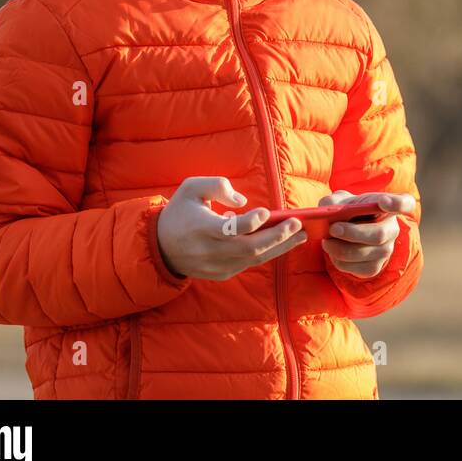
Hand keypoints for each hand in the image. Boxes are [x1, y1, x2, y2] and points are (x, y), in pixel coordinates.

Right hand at [156, 176, 307, 280]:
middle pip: (248, 248)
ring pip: (253, 259)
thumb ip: (217, 186)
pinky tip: (283, 242)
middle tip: (298, 224)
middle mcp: (209, 251)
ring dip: (280, 247)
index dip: (249, 223)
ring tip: (301, 235)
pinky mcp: (221, 274)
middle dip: (276, 236)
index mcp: (200, 228)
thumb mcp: (191, 188)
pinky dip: (267, 253)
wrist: (160, 247)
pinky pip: (249, 264)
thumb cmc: (181, 211)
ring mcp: (215, 266)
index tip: (266, 212)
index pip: (228, 230)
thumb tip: (243, 202)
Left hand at [318, 190, 415, 278]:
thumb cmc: (345, 211)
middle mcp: (392, 228)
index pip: (405, 203)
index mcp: (389, 205)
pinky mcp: (375, 266)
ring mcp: (386, 249)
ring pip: (365, 253)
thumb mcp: (339, 201)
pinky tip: (333, 252)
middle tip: (333, 228)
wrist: (344, 231)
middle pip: (380, 234)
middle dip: (354, 233)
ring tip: (326, 241)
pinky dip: (340, 261)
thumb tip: (329, 209)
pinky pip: (358, 268)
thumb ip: (334, 202)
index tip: (384, 201)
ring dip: (341, 248)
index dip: (398, 203)